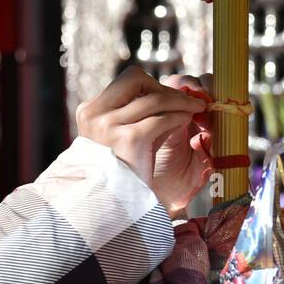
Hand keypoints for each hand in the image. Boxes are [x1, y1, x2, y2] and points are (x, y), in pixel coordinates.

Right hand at [76, 66, 207, 210]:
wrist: (112, 204)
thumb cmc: (121, 171)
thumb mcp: (123, 135)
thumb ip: (138, 114)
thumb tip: (172, 92)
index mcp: (89, 110)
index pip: (126, 81)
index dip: (152, 84)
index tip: (169, 97)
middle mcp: (95, 115)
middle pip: (136, 79)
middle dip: (165, 88)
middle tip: (185, 101)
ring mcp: (109, 126)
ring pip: (154, 99)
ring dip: (180, 101)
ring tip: (194, 109)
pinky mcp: (128, 140)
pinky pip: (161, 119)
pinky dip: (178, 117)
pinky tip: (187, 121)